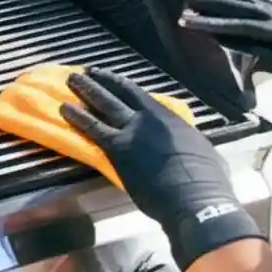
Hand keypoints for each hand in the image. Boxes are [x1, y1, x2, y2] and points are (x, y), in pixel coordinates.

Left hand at [60, 68, 264, 269]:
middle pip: (118, 94)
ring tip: (70, 81)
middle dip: (98, 81)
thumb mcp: (199, 149)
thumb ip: (184, 140)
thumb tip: (186, 143)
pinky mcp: (119, 148)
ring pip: (103, 105)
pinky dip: (78, 117)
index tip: (105, 75)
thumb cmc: (206, 180)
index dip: (118, 82)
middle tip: (82, 73)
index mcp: (169, 117)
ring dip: (85, 91)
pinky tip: (64, 109)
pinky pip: (93, 128)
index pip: (138, 93)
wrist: (194, 197)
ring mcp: (132, 131)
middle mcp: (148, 118)